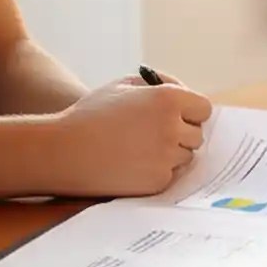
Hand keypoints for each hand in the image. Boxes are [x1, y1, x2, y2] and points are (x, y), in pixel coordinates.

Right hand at [46, 73, 211, 196]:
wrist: (63, 150)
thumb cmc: (92, 114)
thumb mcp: (125, 85)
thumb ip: (161, 84)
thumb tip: (186, 93)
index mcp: (167, 99)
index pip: (203, 109)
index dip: (190, 113)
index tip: (179, 117)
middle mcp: (171, 128)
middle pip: (196, 135)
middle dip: (181, 134)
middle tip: (154, 134)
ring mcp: (166, 157)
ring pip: (185, 157)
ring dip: (170, 154)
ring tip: (139, 149)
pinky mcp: (157, 182)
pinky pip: (170, 175)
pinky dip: (157, 171)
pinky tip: (132, 164)